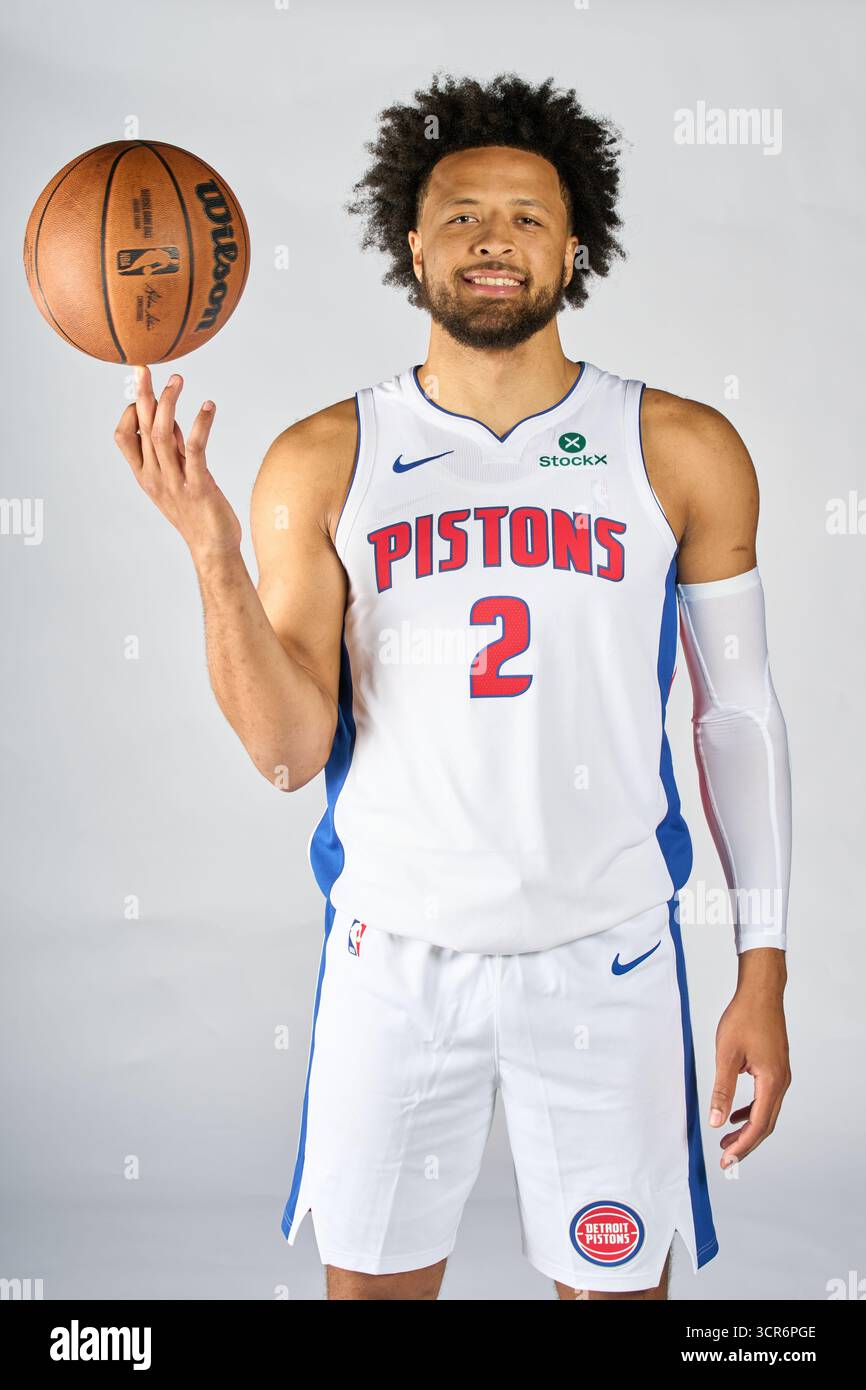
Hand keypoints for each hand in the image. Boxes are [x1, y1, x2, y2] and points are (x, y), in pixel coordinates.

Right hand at [114, 366, 241, 564]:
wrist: (212, 549)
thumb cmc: (196, 512)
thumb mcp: (176, 476)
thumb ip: (172, 449)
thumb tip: (169, 416)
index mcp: (144, 475)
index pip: (122, 436)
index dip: (130, 411)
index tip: (146, 393)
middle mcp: (155, 477)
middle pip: (141, 428)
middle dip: (143, 394)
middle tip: (146, 367)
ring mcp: (175, 482)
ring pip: (162, 434)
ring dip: (169, 403)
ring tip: (178, 379)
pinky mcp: (199, 486)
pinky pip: (195, 449)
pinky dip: (200, 424)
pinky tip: (208, 406)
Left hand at [709, 979, 791, 1168]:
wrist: (761, 994)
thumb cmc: (744, 1018)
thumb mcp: (727, 1055)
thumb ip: (722, 1090)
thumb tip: (716, 1120)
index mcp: (771, 1081)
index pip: (759, 1124)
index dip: (743, 1146)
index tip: (727, 1160)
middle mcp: (781, 1082)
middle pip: (766, 1124)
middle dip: (746, 1144)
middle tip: (727, 1159)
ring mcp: (780, 1075)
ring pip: (767, 1112)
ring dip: (748, 1129)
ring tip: (727, 1140)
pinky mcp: (775, 1068)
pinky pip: (765, 1099)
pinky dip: (751, 1111)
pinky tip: (736, 1114)